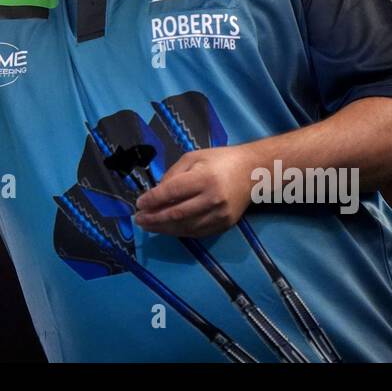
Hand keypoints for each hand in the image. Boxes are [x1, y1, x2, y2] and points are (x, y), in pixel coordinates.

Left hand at [133, 146, 256, 237]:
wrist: (253, 172)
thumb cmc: (220, 160)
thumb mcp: (193, 158)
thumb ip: (172, 175)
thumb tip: (155, 194)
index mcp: (204, 178)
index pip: (172, 193)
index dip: (153, 200)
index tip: (139, 203)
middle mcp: (213, 199)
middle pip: (177, 214)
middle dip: (154, 218)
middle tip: (139, 219)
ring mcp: (220, 215)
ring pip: (186, 227)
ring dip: (164, 228)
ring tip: (148, 226)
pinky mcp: (225, 225)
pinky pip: (197, 232)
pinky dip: (179, 231)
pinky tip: (167, 228)